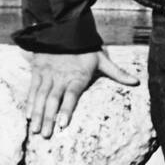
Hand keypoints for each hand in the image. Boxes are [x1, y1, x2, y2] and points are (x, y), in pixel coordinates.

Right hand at [24, 49, 140, 138]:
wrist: (64, 29)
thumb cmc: (85, 48)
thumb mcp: (102, 59)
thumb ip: (117, 73)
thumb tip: (137, 82)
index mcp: (77, 76)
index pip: (71, 95)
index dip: (66, 109)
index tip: (63, 124)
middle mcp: (61, 77)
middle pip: (53, 100)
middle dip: (48, 118)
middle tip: (46, 135)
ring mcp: (48, 74)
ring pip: (41, 96)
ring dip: (37, 114)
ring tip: (36, 130)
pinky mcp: (38, 71)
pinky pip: (33, 89)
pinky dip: (30, 102)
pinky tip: (28, 115)